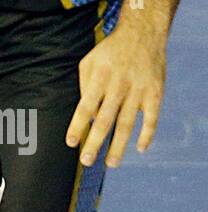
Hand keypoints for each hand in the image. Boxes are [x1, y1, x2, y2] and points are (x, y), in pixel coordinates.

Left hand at [65, 19, 168, 168]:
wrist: (144, 32)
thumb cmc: (111, 52)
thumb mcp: (90, 61)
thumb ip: (83, 86)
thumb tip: (86, 117)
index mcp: (100, 77)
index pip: (86, 106)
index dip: (77, 126)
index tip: (71, 143)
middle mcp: (119, 84)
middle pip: (105, 119)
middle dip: (95, 142)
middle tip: (87, 161)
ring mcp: (139, 89)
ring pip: (127, 123)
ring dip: (119, 146)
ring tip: (111, 163)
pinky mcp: (155, 92)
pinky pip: (151, 117)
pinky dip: (147, 133)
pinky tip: (140, 148)